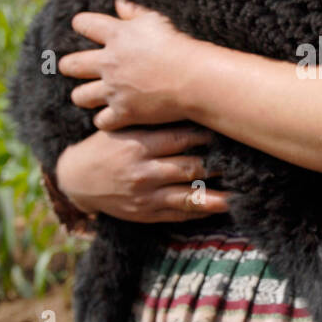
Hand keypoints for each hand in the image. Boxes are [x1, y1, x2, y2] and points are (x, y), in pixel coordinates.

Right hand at [55, 124, 232, 222]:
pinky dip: (200, 211)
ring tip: (241, 193)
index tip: (229, 130)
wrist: (76, 179)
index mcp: (139, 144)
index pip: (181, 138)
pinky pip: (179, 214)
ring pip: (189, 196)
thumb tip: (186, 108)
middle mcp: (145, 170)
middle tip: (246, 161)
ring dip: (217, 195)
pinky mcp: (146, 213)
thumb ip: (150, 120)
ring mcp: (146, 195)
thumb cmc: (104, 147)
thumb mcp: (121, 128)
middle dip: (219, 164)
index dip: (208, 135)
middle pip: (191, 167)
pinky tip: (219, 207)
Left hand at [58, 0, 203, 130]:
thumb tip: (118, 2)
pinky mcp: (124, 112)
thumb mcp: (156, 21)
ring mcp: (114, 89)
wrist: (195, 78)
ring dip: (83, 96)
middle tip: (72, 67)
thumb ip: (134, 12)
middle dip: (69, 66)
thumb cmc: (179, 46)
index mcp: (116, 34)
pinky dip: (105, 120)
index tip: (83, 27)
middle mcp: (109, 62)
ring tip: (89, 96)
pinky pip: (101, 121)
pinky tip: (111, 116)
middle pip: (71, 65)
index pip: (83, 23)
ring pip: (80, 96)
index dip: (81, 24)